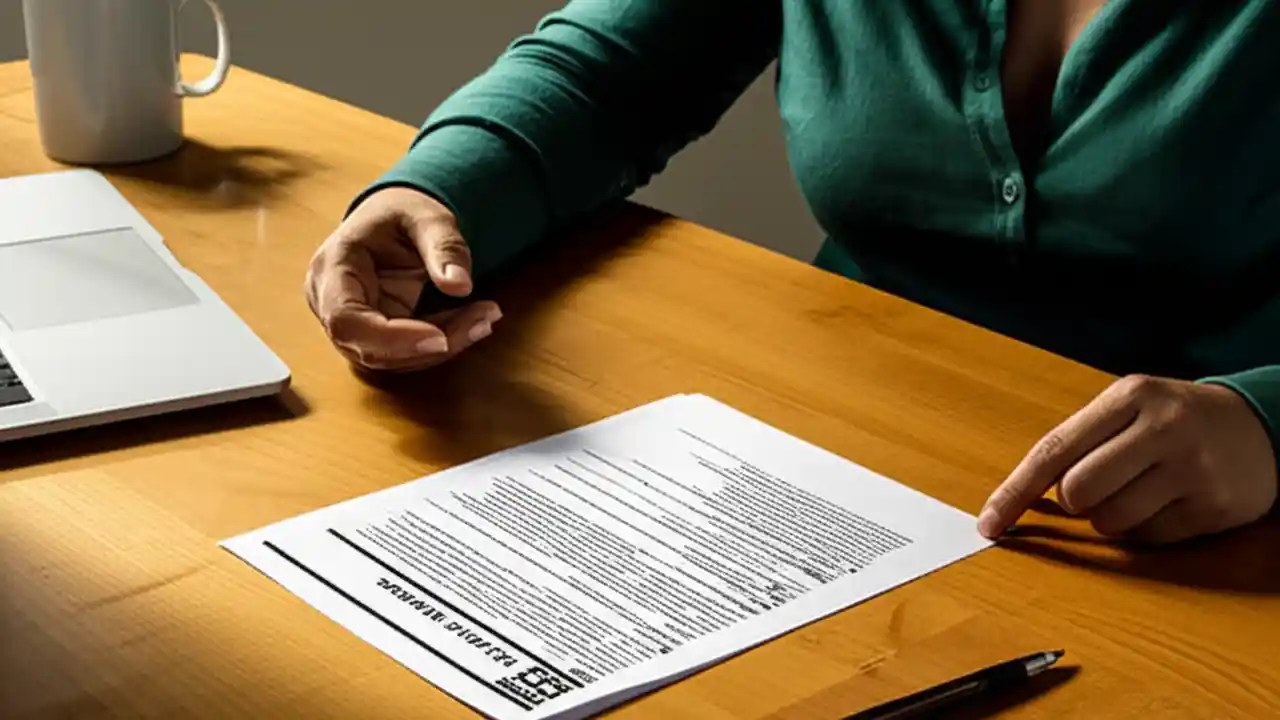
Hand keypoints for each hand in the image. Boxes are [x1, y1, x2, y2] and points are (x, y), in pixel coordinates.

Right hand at [305, 186, 501, 370]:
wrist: (393, 218)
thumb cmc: (402, 213)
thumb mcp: (427, 216)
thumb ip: (443, 246)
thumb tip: (460, 285)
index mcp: (333, 267)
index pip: (347, 320)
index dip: (391, 339)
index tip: (441, 339)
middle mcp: (331, 302)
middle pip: (370, 348)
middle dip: (429, 346)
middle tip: (482, 322)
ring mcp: (351, 323)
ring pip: (393, 358)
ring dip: (443, 345)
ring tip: (486, 316)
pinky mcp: (375, 334)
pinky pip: (407, 352)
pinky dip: (443, 341)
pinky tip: (475, 321)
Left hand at [979, 375, 1277, 543]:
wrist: (1260, 425)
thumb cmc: (1172, 420)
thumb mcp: (1128, 409)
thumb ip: (1079, 443)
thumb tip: (1018, 497)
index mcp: (1129, 396)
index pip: (1053, 450)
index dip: (1015, 491)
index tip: (989, 523)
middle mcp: (1162, 427)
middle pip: (1078, 491)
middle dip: (1076, 501)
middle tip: (1101, 485)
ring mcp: (1192, 468)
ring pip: (1110, 520)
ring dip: (1111, 517)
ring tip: (1141, 489)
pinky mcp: (1215, 506)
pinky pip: (1150, 538)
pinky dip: (1147, 529)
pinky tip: (1170, 502)